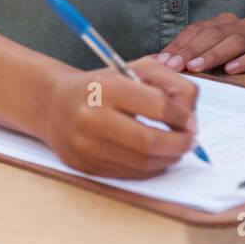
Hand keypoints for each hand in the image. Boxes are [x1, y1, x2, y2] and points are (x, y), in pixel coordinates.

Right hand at [41, 56, 199, 178]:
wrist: (54, 105)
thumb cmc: (101, 85)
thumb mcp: (133, 69)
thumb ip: (169, 82)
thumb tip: (190, 116)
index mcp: (106, 87)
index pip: (157, 105)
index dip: (182, 116)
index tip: (191, 120)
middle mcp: (92, 118)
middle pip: (150, 141)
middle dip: (180, 144)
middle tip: (191, 140)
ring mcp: (86, 146)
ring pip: (142, 163)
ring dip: (168, 158)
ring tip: (176, 148)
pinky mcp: (86, 167)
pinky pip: (129, 174)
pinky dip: (150, 168)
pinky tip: (156, 157)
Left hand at [151, 12, 244, 75]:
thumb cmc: (236, 66)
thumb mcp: (209, 59)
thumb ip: (185, 58)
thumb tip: (152, 60)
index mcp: (224, 23)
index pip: (197, 30)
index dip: (179, 45)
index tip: (163, 61)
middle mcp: (242, 25)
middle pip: (214, 33)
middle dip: (191, 51)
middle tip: (175, 67)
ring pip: (236, 41)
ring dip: (214, 55)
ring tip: (198, 68)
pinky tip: (232, 70)